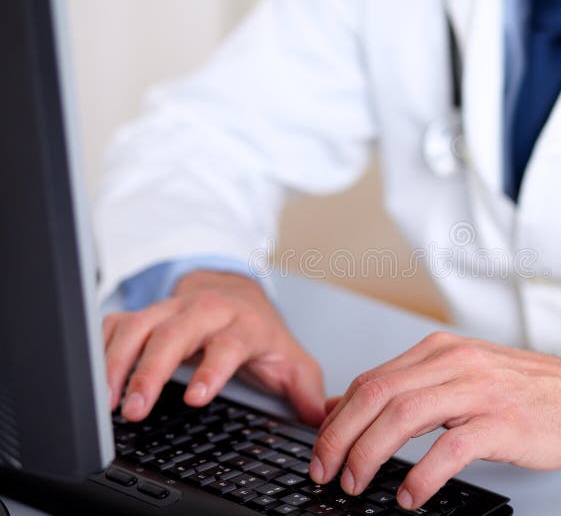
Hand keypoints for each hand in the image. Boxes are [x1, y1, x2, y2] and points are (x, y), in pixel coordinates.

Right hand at [103, 271, 324, 425]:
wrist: (238, 293)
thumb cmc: (261, 332)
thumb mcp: (291, 358)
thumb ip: (305, 389)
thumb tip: (317, 418)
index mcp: (242, 324)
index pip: (226, 343)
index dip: (211, 369)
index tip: (195, 398)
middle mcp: (205, 311)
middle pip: (174, 333)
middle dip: (151, 370)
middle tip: (135, 408)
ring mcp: (172, 308)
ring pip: (139, 326)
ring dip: (117, 362)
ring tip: (107, 401)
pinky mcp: (147, 311)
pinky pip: (117, 322)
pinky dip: (101, 346)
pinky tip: (93, 375)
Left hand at [310, 332, 560, 510]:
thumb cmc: (522, 391)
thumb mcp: (458, 377)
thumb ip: (407, 390)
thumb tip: (347, 409)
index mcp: (437, 352)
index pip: (370, 380)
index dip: (337, 418)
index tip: (321, 449)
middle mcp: (452, 363)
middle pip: (376, 395)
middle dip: (340, 437)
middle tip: (324, 471)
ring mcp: (478, 390)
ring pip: (403, 417)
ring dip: (369, 455)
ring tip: (356, 484)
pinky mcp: (502, 422)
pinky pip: (450, 449)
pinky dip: (421, 475)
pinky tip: (409, 496)